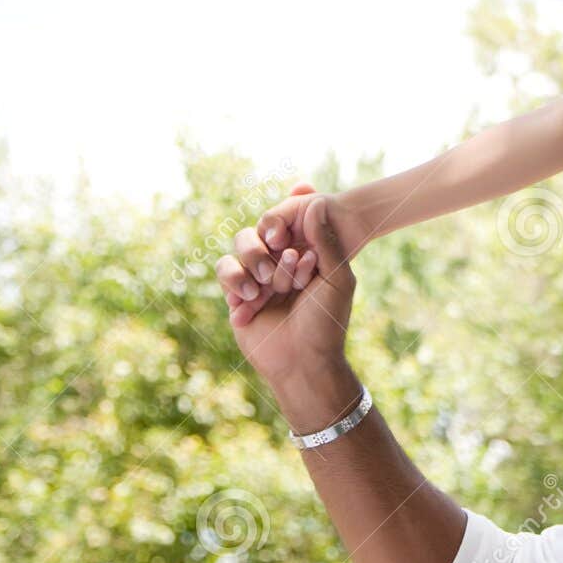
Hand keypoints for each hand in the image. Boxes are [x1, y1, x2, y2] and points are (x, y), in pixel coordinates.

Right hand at [226, 183, 368, 326]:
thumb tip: (318, 200)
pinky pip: (226, 272)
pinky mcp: (237, 296)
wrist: (304, 362)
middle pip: (261, 231)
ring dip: (254, 263)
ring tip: (266, 288)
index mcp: (306, 254)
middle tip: (288, 262)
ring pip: (240, 248)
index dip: (289, 224)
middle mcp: (280, 263)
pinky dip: (238, 284)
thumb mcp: (336, 278)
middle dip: (271, 247)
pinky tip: (254, 302)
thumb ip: (326, 240)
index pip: (290, 224)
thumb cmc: (327, 321)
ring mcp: (258, 278)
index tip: (298, 239)